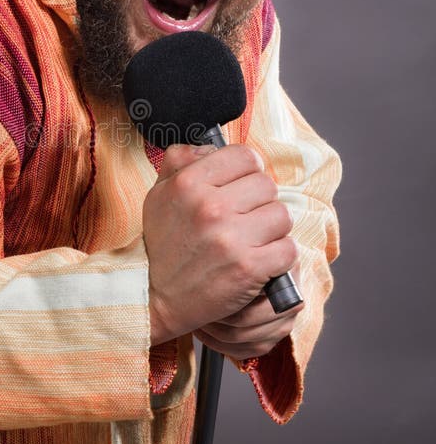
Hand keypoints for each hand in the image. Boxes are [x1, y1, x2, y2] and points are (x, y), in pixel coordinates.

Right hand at [144, 143, 298, 345]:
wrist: (154, 297)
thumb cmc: (162, 244)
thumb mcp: (159, 194)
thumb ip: (181, 160)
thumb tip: (212, 146)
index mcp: (189, 183)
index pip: (245, 156)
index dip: (248, 171)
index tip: (242, 187)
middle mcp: (210, 206)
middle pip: (267, 185)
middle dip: (260, 202)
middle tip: (245, 219)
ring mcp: (230, 238)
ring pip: (282, 216)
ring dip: (272, 231)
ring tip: (253, 241)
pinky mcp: (248, 268)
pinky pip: (288, 250)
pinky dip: (279, 258)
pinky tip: (260, 262)